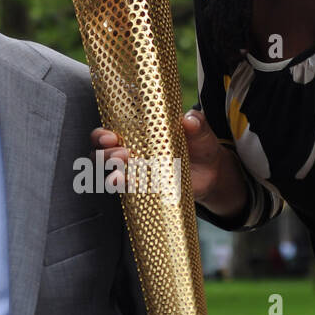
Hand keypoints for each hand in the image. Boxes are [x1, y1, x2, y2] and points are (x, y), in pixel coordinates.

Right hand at [89, 111, 248, 216]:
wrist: (214, 172)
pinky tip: (131, 187)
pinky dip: (127, 192)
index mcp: (136, 136)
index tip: (109, 137)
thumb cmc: (200, 145)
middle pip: (102, 157)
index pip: (107, 135)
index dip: (100, 136)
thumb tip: (189, 120)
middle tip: (122, 154)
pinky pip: (130, 194)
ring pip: (111, 176)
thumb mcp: (200, 130)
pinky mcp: (148, 191)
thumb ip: (195, 122)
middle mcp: (132, 155)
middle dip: (105, 156)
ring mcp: (139, 175)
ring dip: (112, 175)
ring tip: (123, 173)